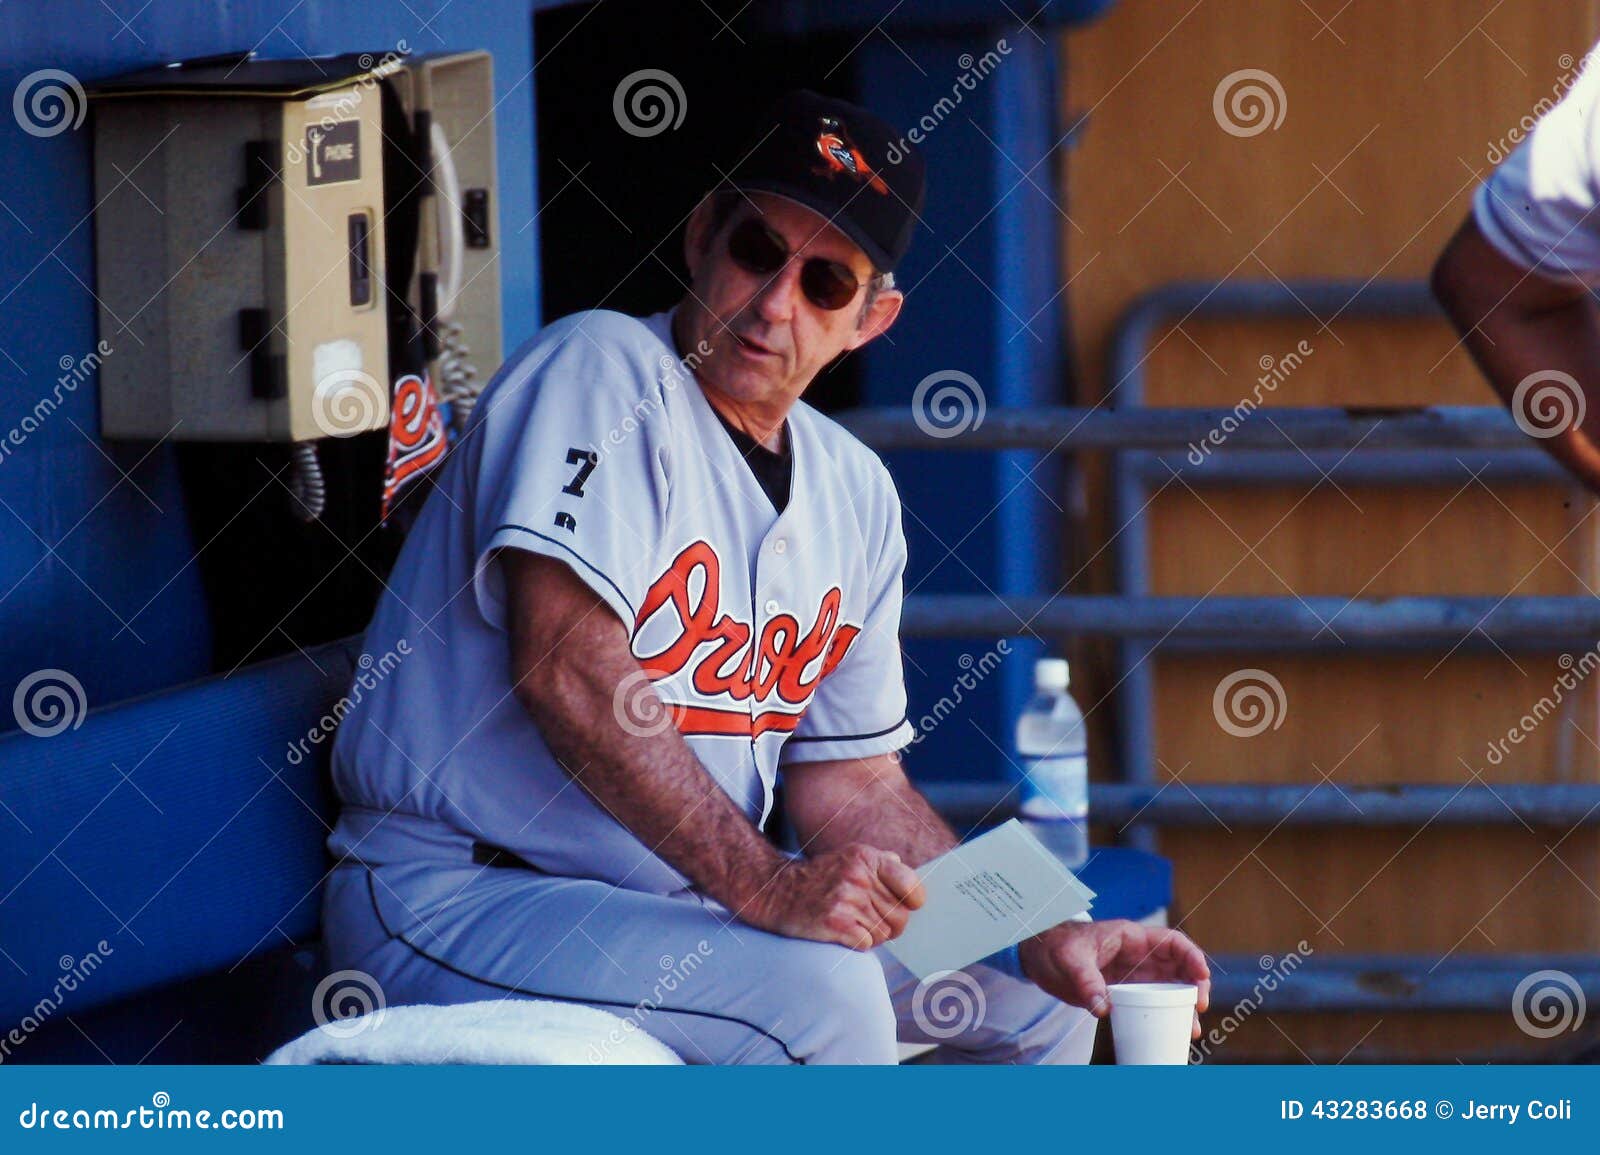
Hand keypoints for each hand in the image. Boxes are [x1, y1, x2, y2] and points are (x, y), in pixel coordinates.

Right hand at [738, 844, 925, 949]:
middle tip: (870, 920)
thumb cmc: (818, 878)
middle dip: (891, 925)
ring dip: (872, 935)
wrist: (776, 892)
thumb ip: (879, 861)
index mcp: (866, 857)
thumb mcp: (848, 857)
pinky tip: (842, 933)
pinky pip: (866, 943)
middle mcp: (858, 876)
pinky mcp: (835, 921)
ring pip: (884, 933)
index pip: (912, 885)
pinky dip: (858, 944)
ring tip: (851, 924)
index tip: (906, 905)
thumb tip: (904, 866)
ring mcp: (846, 898)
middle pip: (900, 916)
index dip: (913, 901)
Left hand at [1018, 921, 1210, 1037]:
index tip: (1201, 976)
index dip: (1191, 956)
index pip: (1170, 941)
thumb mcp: (1069, 960)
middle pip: (1178, 966)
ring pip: (1170, 987)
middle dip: (1195, 985)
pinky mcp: (1125, 990)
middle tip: (1199, 1008)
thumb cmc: (1055, 946)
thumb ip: (1086, 981)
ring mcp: (1134, 973)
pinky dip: (1165, 1015)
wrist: (1037, 956)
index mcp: (1130, 937)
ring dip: (1184, 1005)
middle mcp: (1138, 954)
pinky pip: (1152, 1001)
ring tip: (1191, 1029)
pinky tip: (1171, 1031)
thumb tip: (1103, 1008)